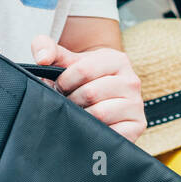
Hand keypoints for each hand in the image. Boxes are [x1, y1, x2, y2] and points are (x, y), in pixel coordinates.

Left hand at [30, 36, 144, 141]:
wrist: (101, 97)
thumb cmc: (81, 78)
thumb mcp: (66, 59)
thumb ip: (46, 48)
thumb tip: (42, 59)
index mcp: (117, 60)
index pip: (84, 69)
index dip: (64, 81)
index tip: (61, 86)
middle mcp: (132, 81)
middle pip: (90, 93)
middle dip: (70, 100)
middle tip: (68, 102)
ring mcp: (137, 105)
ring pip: (100, 113)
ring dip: (81, 117)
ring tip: (78, 113)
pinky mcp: (138, 126)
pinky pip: (112, 133)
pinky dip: (95, 133)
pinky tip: (90, 127)